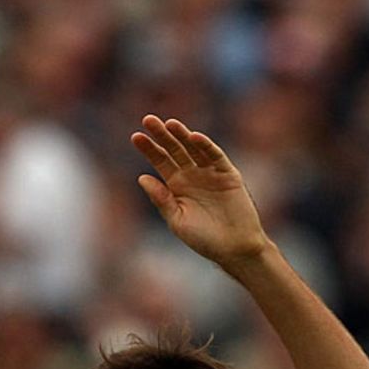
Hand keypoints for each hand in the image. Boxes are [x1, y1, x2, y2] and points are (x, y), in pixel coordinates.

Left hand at [131, 118, 270, 270]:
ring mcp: (210, 173)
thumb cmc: (203, 238)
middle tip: (148, 119)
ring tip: (169, 123)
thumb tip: (142, 177)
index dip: (149, 149)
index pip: (160, 161)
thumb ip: (161, 199)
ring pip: (194, 149)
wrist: (233, 248)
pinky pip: (215, 156)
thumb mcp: (177, 219)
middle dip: (162, 135)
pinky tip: (194, 137)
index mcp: (176, 186)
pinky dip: (206, 146)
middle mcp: (192, 175)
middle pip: (174, 149)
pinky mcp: (228, 174)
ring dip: (182, 135)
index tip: (135, 136)